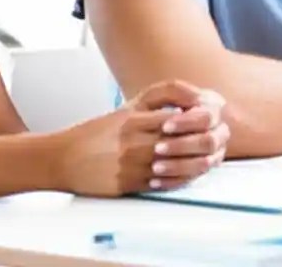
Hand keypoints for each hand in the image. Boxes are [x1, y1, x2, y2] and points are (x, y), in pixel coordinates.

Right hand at [61, 79, 228, 196]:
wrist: (64, 158)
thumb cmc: (98, 133)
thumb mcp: (126, 108)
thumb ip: (157, 100)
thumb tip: (192, 101)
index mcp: (134, 115)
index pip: (178, 109)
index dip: (201, 112)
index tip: (213, 114)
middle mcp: (134, 136)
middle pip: (184, 136)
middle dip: (206, 138)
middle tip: (218, 139)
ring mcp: (132, 161)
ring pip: (178, 162)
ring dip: (199, 162)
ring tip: (208, 159)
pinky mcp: (129, 182)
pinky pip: (164, 182)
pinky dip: (182, 178)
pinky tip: (190, 174)